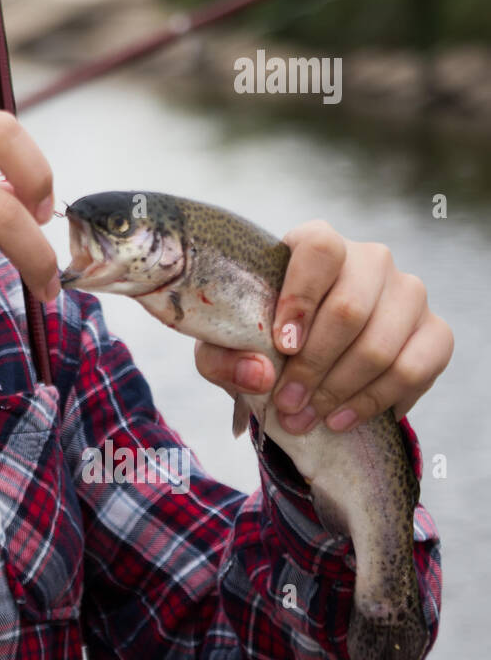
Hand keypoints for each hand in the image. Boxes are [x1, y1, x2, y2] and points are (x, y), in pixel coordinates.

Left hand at [193, 219, 452, 431]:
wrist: (308, 354)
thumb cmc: (262, 335)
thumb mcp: (224, 343)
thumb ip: (224, 357)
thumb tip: (260, 375)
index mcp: (317, 242)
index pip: (320, 251)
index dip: (301, 298)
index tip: (283, 345)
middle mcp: (369, 259)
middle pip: (350, 309)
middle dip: (315, 366)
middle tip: (289, 404)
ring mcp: (408, 292)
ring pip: (382, 345)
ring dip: (341, 391)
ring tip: (309, 418)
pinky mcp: (435, 330)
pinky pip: (416, 368)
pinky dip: (377, 401)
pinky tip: (344, 418)